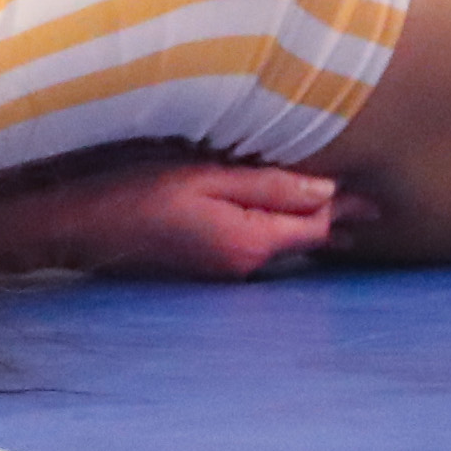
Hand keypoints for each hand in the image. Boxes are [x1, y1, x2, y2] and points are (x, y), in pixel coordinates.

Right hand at [58, 161, 370, 278]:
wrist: (77, 230)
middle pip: (303, 241)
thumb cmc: (130, 193)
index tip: (373, 197)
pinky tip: (279, 224)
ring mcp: (224, 273)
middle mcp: (245, 266)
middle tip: (373, 210)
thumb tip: (325, 191)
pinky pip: (255, 250)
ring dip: (305, 229)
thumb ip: (265, 185)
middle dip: (335, 223)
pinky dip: (274, 235)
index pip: (316, 224)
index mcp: (249, 240)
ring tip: (337, 215)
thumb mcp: (201, 177)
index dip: (344, 205)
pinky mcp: (205, 271)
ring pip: (280, 247)